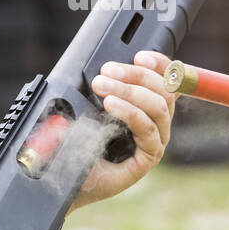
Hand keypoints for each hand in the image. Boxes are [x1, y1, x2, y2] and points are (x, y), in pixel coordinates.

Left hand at [72, 50, 176, 211]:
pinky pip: (148, 129)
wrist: (62, 174)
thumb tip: (109, 66)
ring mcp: (155, 140)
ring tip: (103, 87)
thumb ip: (104, 85)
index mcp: (147, 105)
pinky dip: (131, 112)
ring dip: (131, 91)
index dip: (159, 64)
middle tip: (106, 72)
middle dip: (136, 75)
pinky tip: (111, 105)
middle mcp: (157, 122)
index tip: (140, 55)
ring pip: (159, 107)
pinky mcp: (148, 158)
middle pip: (164, 90)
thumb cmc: (76, 138)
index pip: (165, 79)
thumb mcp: (88, 103)